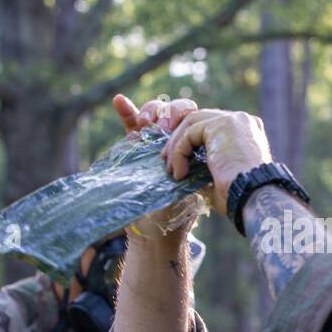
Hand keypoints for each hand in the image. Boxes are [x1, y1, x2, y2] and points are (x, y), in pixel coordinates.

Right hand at [112, 93, 201, 241]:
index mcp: (195, 146)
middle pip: (175, 112)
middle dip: (172, 114)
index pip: (195, 119)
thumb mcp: (197, 185)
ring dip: (152, 112)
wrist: (157, 230)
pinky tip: (120, 101)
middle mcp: (176, 140)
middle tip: (167, 129)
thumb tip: (211, 148)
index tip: (186, 129)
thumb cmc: (182, 211)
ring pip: (154, 114)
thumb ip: (199, 167)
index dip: (189, 118)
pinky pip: (130, 123)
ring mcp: (154, 141)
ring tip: (148, 123)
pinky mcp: (134, 146)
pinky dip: (126, 110)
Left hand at [163, 108, 271, 215]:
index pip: (212, 126)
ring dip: (176, 146)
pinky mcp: (220, 124)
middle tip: (167, 163)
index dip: (192, 141)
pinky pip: (189, 134)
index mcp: (246, 132)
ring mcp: (233, 119)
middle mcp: (242, 120)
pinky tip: (179, 174)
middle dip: (179, 140)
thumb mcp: (221, 178)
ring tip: (170, 170)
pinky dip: (179, 153)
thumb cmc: (241, 196)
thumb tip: (184, 169)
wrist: (254, 196)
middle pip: (200, 119)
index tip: (180, 161)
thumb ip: (206, 167)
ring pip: (192, 123)